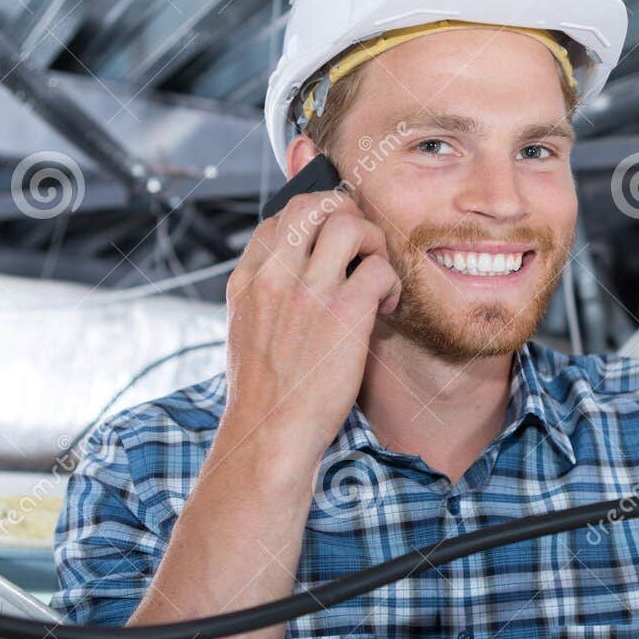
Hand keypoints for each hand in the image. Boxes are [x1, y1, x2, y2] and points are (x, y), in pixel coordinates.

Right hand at [217, 191, 400, 471]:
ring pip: (348, 222)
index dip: (312, 222)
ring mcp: (309, 291)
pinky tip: (384, 308)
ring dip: (373, 241)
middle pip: (311, 204)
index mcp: (247, 281)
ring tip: (375, 274)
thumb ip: (268, 294)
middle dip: (345, 211)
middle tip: (361, 244)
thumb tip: (299, 271)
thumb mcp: (247, 330)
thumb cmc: (265, 393)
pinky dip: (391, 283)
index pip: (278, 219)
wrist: (269, 434)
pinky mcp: (344, 313)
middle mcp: (274, 277)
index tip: (330, 245)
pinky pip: (379, 268)